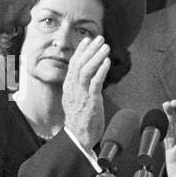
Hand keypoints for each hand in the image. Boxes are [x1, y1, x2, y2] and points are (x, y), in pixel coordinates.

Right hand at [62, 35, 109, 149]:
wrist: (78, 138)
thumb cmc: (79, 121)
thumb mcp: (75, 100)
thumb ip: (79, 88)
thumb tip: (87, 76)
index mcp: (69, 87)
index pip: (73, 64)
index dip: (80, 51)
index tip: (88, 40)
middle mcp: (73, 89)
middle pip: (79, 64)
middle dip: (89, 49)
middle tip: (99, 38)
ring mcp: (81, 95)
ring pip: (86, 70)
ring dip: (96, 57)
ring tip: (105, 47)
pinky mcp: (90, 102)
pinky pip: (95, 83)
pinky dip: (101, 70)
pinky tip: (107, 62)